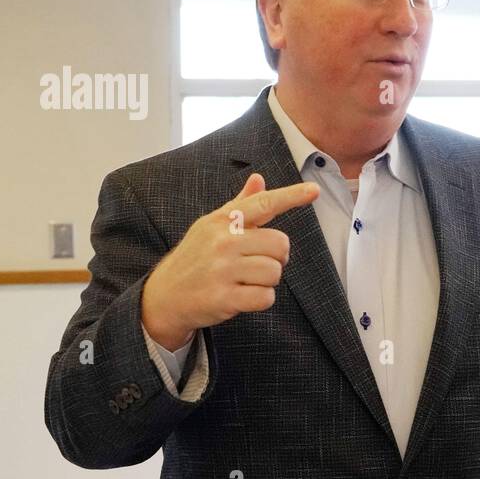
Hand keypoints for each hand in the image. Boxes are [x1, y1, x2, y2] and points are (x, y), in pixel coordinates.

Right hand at [140, 172, 320, 350]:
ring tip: (245, 280)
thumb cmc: (196, 258)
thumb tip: (259, 179)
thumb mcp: (212, 226)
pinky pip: (266, 297)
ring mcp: (222, 269)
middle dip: (276, 257)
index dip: (292, 196)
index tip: (314, 191)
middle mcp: (223, 241)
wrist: (165, 295)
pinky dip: (261, 299)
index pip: (263, 204)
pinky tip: (242, 296)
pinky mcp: (223, 297)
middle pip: (281, 244)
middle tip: (257, 262)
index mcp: (222, 221)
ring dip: (267, 280)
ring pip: (275, 272)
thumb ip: (239, 205)